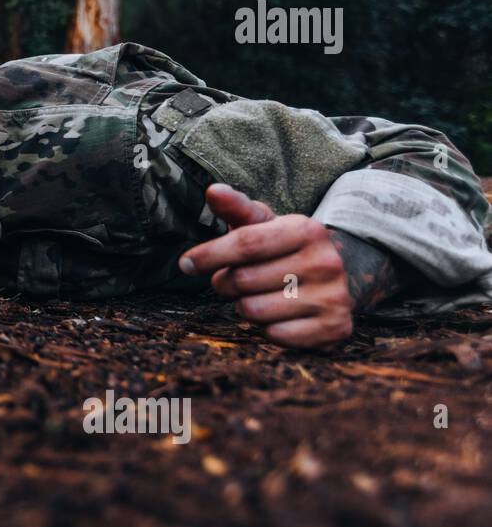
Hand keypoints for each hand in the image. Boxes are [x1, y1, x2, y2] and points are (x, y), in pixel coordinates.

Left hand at [179, 184, 353, 348]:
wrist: (339, 279)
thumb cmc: (284, 248)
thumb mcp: (265, 225)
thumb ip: (237, 208)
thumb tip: (213, 191)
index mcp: (307, 230)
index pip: (246, 243)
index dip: (209, 255)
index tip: (186, 263)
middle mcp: (325, 262)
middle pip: (243, 280)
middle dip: (225, 282)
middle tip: (234, 279)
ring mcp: (333, 297)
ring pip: (253, 311)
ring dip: (244, 306)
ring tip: (258, 295)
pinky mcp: (335, 328)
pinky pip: (274, 335)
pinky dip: (267, 328)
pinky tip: (279, 314)